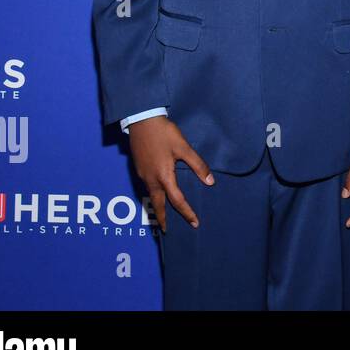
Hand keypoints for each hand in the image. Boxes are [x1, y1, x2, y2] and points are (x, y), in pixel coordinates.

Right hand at [129, 116, 213, 231]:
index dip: (187, 212)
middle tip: (167, 230)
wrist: (141, 120)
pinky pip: (146, 187)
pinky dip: (152, 195)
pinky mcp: (138, 168)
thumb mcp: (184, 148)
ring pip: (150, 196)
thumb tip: (210, 182)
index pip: (177, 200)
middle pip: (158, 204)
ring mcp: (142, 174)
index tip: (194, 223)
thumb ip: (197, 165)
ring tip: (162, 215)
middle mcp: (151, 179)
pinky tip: (156, 193)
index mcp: (164, 176)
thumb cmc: (164, 133)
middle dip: (163, 218)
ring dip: (157, 207)